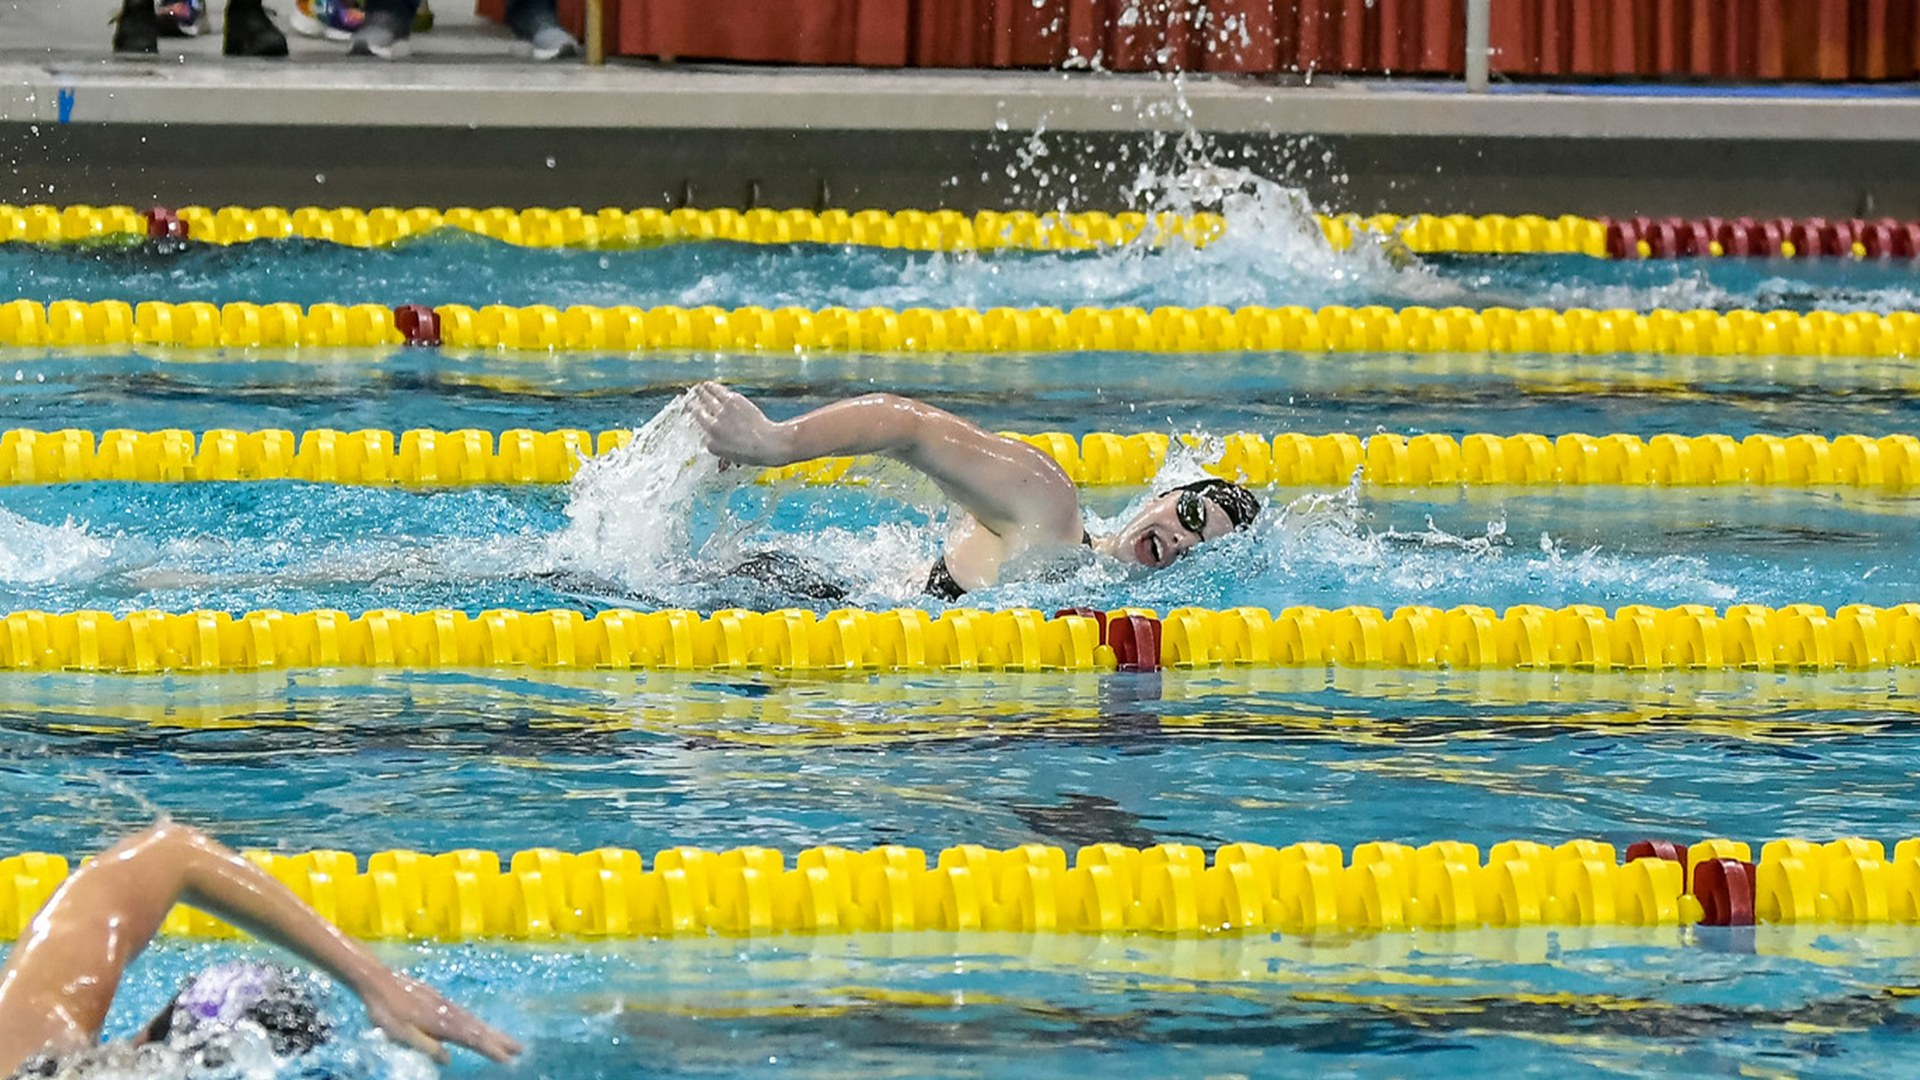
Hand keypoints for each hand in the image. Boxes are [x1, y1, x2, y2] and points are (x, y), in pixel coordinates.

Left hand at [360, 971, 521, 1064]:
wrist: (378, 980)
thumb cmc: (386, 1011)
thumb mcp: (401, 1034)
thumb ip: (426, 1046)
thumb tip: (448, 1059)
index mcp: (441, 1023)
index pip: (471, 1039)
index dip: (490, 1049)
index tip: (509, 1059)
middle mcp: (448, 1012)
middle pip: (478, 1028)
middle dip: (499, 1039)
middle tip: (519, 1048)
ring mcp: (445, 1004)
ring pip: (473, 1020)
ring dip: (492, 1031)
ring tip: (507, 1040)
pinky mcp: (438, 999)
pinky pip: (465, 1014)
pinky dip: (477, 1022)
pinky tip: (478, 1025)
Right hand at [689, 381, 792, 465]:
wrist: (769, 443)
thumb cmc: (756, 452)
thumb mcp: (734, 458)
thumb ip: (723, 451)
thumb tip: (718, 454)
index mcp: (713, 445)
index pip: (703, 434)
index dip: (702, 425)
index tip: (699, 419)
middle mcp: (713, 428)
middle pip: (699, 413)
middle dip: (693, 406)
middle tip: (690, 401)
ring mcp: (721, 413)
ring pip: (707, 399)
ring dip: (701, 392)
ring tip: (698, 388)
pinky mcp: (731, 401)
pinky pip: (717, 391)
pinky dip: (712, 387)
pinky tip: (708, 385)